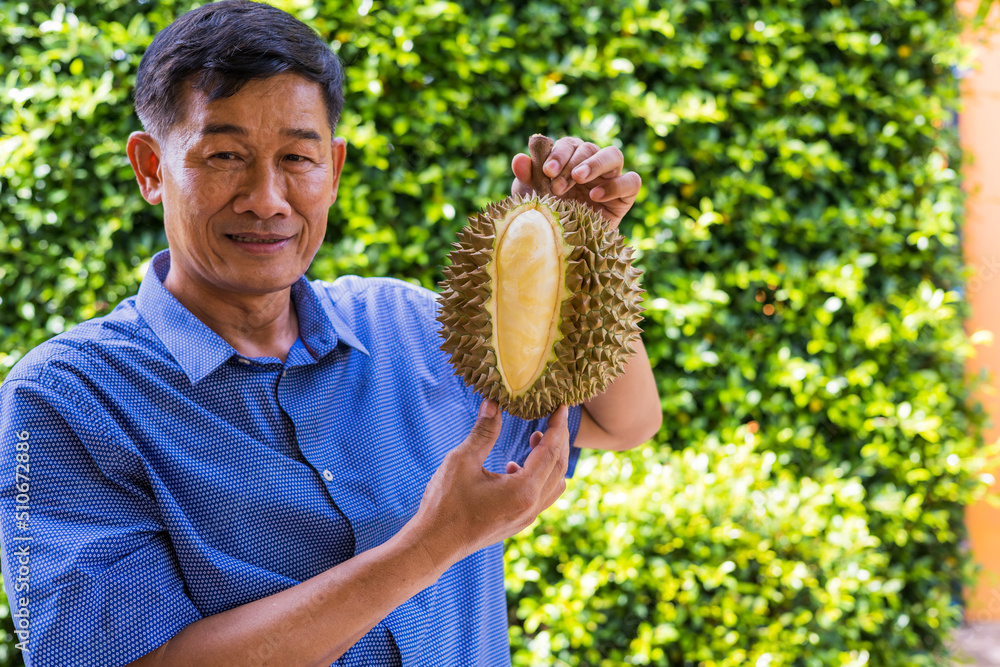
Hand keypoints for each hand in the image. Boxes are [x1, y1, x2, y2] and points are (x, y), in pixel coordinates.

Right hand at [411, 401, 570, 564]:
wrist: (434, 544)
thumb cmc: (446, 504)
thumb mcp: (462, 461)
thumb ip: (483, 432)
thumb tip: (493, 403)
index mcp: (523, 490)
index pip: (550, 452)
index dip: (557, 427)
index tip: (561, 407)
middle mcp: (531, 507)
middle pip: (558, 467)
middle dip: (558, 440)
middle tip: (552, 418)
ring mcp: (526, 518)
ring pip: (553, 484)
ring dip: (549, 460)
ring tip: (534, 440)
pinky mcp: (517, 523)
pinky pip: (540, 497)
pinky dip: (537, 477)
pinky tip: (512, 468)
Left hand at [511, 136, 641, 228]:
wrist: (564, 246)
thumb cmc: (548, 215)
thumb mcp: (531, 196)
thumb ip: (526, 176)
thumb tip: (518, 159)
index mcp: (571, 158)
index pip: (568, 144)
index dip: (558, 154)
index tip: (547, 171)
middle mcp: (592, 163)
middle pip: (588, 148)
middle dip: (571, 164)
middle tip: (557, 186)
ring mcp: (611, 177)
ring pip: (614, 155)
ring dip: (595, 163)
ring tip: (579, 179)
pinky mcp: (625, 195)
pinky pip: (631, 181)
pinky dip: (616, 184)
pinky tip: (596, 196)